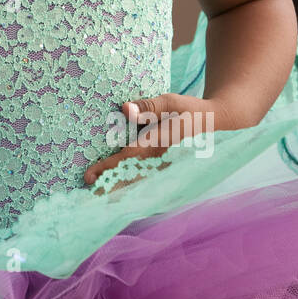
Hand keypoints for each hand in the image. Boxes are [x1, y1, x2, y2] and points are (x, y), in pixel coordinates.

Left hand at [84, 95, 220, 191]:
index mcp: (162, 142)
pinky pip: (142, 180)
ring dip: (114, 190)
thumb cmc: (188, 110)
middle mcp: (161, 159)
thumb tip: (125, 109)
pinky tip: (111, 193)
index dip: (109, 167)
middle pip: (130, 177)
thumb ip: (149, 106)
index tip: (89, 176)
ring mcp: (162, 166)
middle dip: (107, 187)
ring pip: (136, 183)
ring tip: (93, 196)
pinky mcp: (161, 168)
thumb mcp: (171, 102)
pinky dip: (126, 187)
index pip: (130, 157)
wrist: (211, 124)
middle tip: (86, 192)